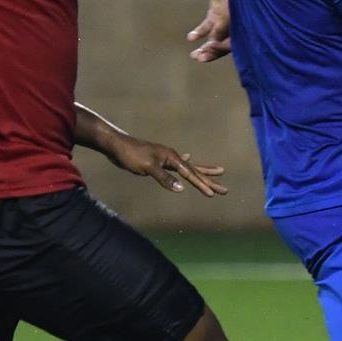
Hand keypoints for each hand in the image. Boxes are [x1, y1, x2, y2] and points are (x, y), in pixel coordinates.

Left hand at [104, 134, 227, 196]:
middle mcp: (172, 157)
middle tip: (225, 189)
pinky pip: (177, 165)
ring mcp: (166, 158)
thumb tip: (181, 188)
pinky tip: (189, 158)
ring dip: (202, 172)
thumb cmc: (131, 155)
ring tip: (218, 172)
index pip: (191, 174)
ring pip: (189, 168)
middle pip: (196, 171)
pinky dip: (184, 166)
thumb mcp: (148, 168)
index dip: (202, 185)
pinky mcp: (158, 161)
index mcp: (173, 157)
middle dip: (210, 180)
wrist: (116, 145)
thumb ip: (165, 178)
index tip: (213, 195)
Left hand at [187, 0, 230, 62]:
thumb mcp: (230, 13)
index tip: (210, 47)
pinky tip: (191, 38)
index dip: (220, 49)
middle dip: (211, 53)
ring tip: (194, 55)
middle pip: (221, 46)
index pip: (230, 46)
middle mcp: (233, 29)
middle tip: (199, 58)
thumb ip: (222, 28)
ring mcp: (223, 23)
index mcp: (242, 31)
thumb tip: (213, 42)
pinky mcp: (215, 16)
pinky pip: (206, 27)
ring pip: (213, 39)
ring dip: (204, 47)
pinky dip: (199, 33)